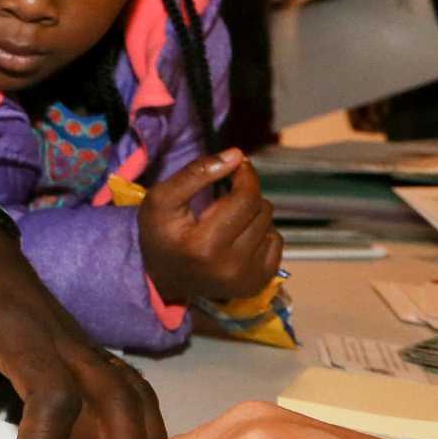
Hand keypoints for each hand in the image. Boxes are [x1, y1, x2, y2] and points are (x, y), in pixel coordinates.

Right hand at [138, 151, 281, 301]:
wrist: (164, 281)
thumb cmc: (161, 236)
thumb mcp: (161, 200)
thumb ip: (195, 173)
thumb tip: (237, 155)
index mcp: (204, 246)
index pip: (246, 198)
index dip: (246, 175)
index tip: (237, 164)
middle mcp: (229, 267)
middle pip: (261, 209)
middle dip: (246, 195)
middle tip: (225, 197)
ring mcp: (247, 278)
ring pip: (270, 224)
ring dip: (252, 215)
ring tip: (227, 222)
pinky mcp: (259, 283)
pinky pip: (276, 242)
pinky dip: (259, 235)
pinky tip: (237, 240)